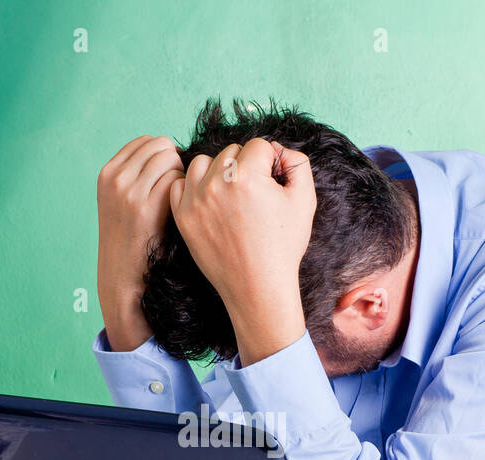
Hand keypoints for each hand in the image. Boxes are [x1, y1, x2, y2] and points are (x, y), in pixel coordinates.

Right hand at [96, 135, 184, 351]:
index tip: (168, 177)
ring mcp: (128, 191)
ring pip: (170, 158)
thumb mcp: (122, 201)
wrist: (123, 276)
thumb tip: (171, 152)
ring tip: (178, 200)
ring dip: (181, 176)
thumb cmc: (134, 239)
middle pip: (160, 145)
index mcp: (107, 173)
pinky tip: (181, 209)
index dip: (163, 156)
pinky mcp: (144, 207)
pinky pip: (176, 180)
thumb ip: (138, 175)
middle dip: (174, 163)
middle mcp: (115, 178)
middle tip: (177, 190)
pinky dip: (184, 191)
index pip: (145, 141)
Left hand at [170, 138, 315, 364]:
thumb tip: (278, 150)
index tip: (272, 185)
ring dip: (218, 172)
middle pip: (231, 151)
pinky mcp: (183, 217)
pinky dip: (194, 188)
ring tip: (232, 196)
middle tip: (254, 196)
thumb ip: (297, 163)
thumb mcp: (304, 200)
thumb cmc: (283, 247)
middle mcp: (217, 184)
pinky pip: (180, 184)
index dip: (269, 162)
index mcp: (247, 176)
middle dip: (245, 166)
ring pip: (203, 163)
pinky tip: (211, 202)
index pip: (257, 145)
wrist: (258, 288)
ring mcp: (195, 201)